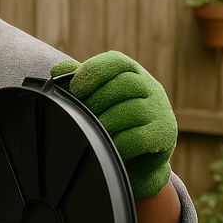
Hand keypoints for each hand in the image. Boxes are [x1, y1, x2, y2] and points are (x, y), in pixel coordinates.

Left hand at [51, 51, 176, 198]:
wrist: (133, 161)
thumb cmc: (110, 123)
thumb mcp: (93, 99)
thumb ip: (77, 82)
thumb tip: (58, 71)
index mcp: (131, 74)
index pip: (116, 62)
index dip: (93, 72)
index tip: (75, 89)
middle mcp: (151, 88)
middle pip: (125, 83)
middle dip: (98, 100)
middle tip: (85, 116)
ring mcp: (160, 110)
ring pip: (132, 110)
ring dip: (106, 123)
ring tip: (95, 133)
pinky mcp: (164, 134)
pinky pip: (138, 137)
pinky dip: (118, 143)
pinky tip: (110, 147)